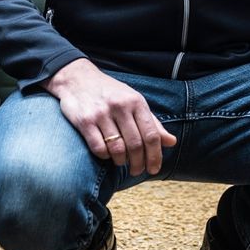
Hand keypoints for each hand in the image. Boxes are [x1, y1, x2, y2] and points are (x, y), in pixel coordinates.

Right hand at [44, 58, 177, 175]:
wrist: (77, 78)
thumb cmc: (111, 93)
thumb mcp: (134, 102)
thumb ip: (152, 122)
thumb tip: (171, 142)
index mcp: (136, 102)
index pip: (152, 135)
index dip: (155, 156)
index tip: (154, 169)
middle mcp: (120, 106)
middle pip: (136, 145)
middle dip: (139, 163)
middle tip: (137, 171)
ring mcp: (101, 114)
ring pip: (118, 149)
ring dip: (121, 161)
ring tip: (121, 162)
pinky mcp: (85, 121)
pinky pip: (98, 148)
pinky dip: (105, 156)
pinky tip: (107, 155)